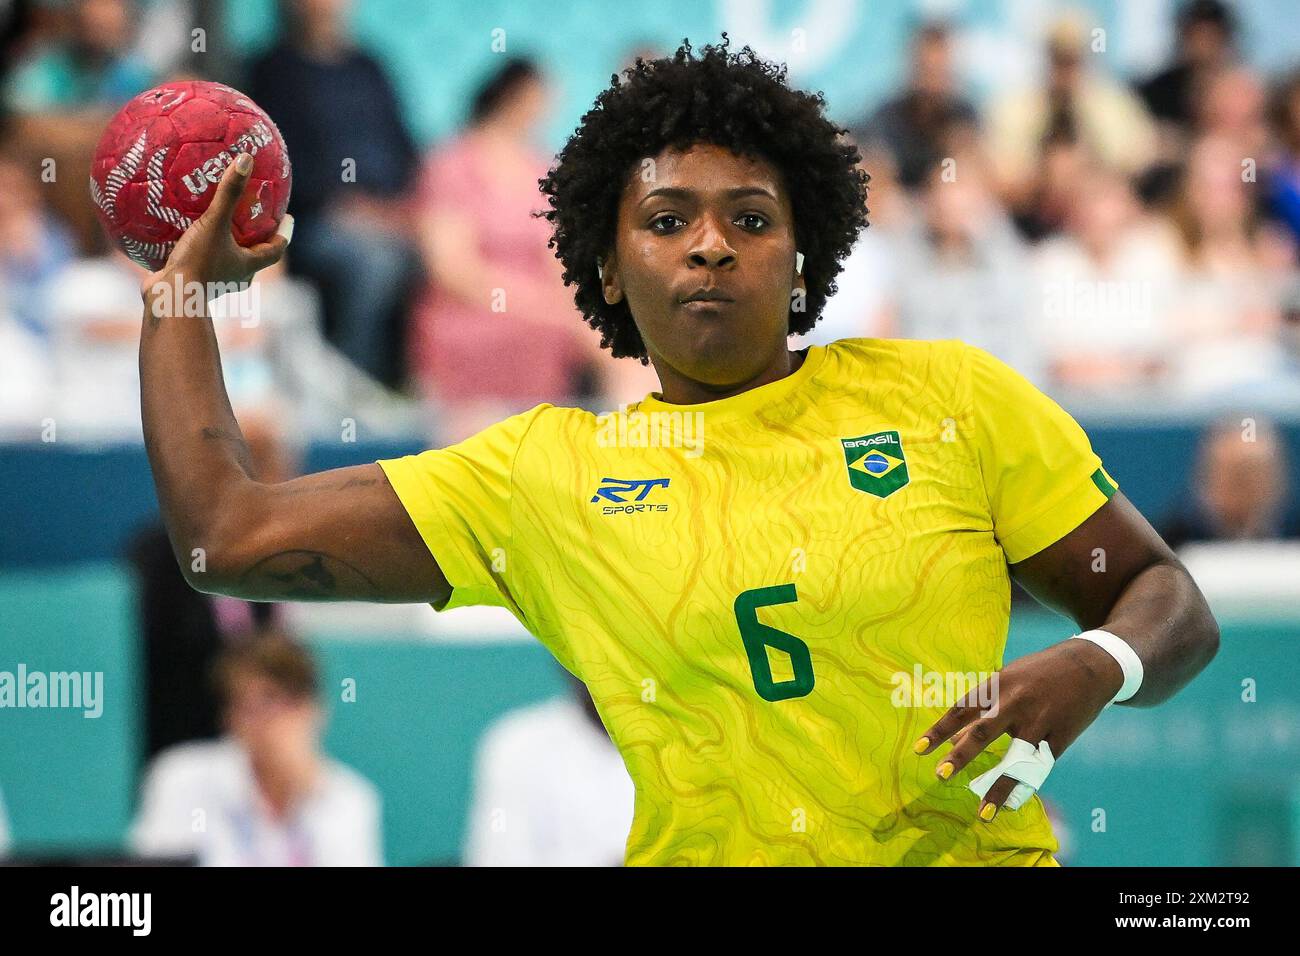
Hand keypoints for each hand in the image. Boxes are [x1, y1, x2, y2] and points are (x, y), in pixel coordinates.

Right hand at [141, 152, 292, 298]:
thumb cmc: (198, 263)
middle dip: (255, 238)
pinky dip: (200, 247)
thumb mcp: (215, 223)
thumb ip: (229, 193)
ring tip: (218, 222)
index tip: (289, 218)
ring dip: (227, 243)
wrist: (169, 298)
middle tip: (254, 219)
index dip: (285, 234)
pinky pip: (201, 260)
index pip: (276, 249)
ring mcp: (215, 281)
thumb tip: (246, 159)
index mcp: (249, 265)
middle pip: (254, 255)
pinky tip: (184, 233)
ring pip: (228, 259)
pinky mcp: (193, 281)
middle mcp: (236, 276)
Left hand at [913, 637, 1123, 821]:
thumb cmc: (1037, 674)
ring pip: (1015, 759)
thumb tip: (953, 740)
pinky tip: (1010, 804)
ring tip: (983, 811)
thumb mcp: (1007, 680)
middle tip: (940, 775)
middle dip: (961, 755)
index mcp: (998, 684)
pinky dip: (1024, 787)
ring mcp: (1040, 721)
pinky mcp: (1061, 737)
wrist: (1088, 665)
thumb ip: (982, 707)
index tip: (918, 749)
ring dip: (998, 786)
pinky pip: (1039, 767)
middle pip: (983, 732)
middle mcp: (1016, 702)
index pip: (962, 709)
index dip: (939, 730)